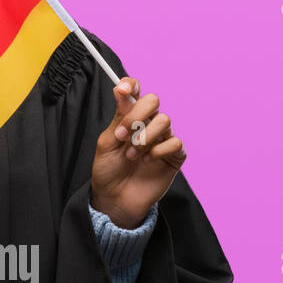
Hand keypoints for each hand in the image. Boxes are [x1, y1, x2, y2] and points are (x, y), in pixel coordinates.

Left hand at [90, 76, 187, 228]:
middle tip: (122, 135)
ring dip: (144, 138)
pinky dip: (159, 150)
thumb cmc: (108, 170)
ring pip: (164, 120)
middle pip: (153, 100)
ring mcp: (162, 138)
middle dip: (137, 115)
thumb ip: (118, 117)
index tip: (122, 90)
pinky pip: (175, 142)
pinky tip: (147, 161)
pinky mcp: (174, 155)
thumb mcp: (107, 142)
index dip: (132, 85)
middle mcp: (148, 124)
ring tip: (131, 155)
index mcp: (129, 117)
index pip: (136, 91)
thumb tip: (121, 90)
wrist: (115, 198)